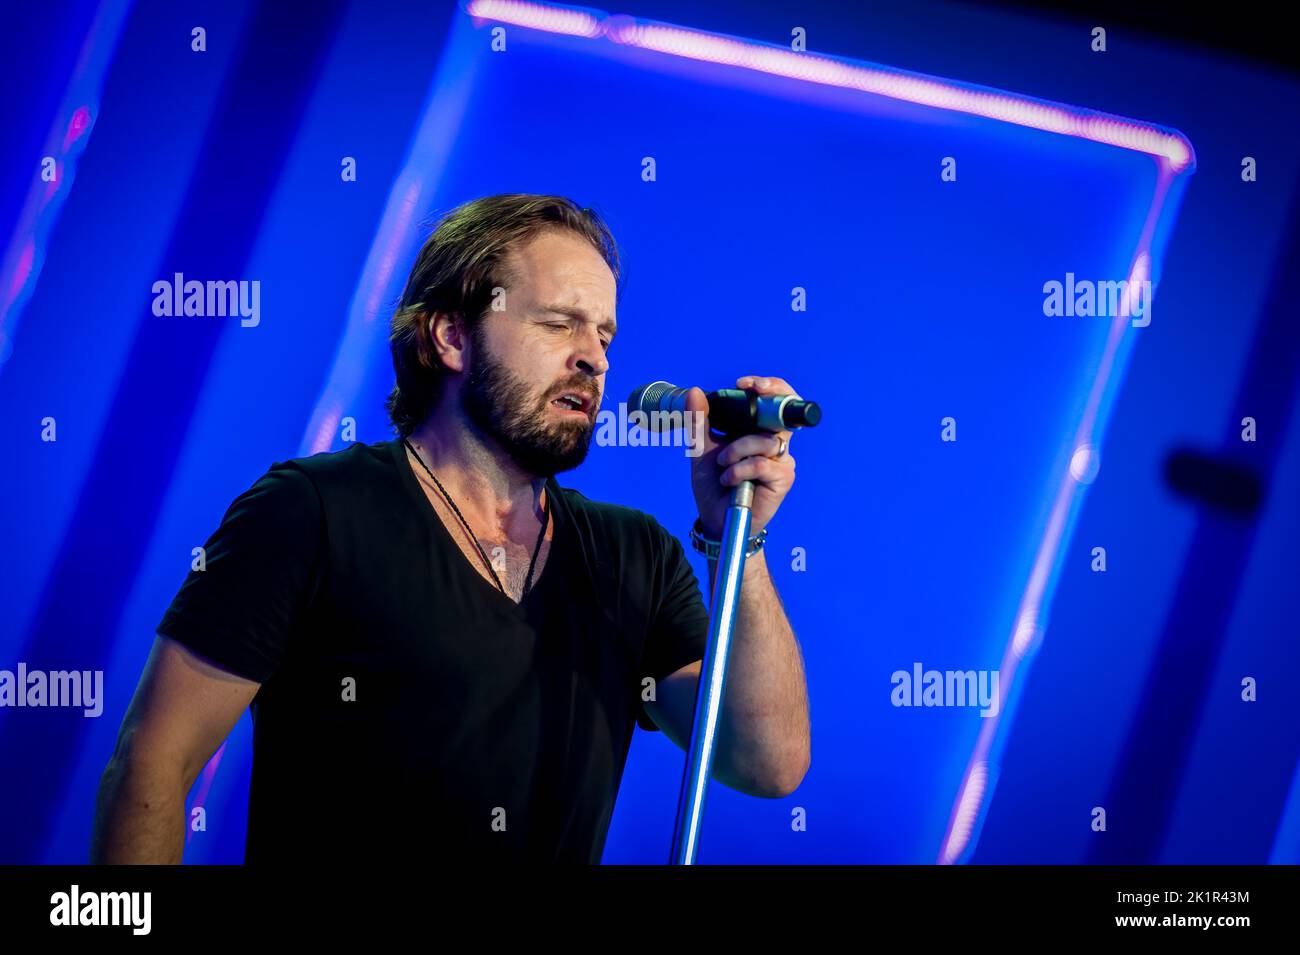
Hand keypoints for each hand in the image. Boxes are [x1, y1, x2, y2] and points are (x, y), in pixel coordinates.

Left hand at [685, 375, 798, 539]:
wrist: (715, 518)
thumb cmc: (713, 484)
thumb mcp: (701, 448)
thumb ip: (699, 420)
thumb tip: (695, 391)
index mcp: (757, 432)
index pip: (775, 402)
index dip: (771, 386)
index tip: (745, 384)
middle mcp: (774, 443)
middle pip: (782, 413)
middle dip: (769, 397)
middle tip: (751, 390)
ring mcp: (781, 461)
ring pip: (765, 441)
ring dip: (737, 450)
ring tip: (723, 464)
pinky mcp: (783, 478)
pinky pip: (762, 464)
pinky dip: (740, 470)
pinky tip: (729, 479)